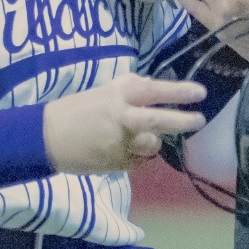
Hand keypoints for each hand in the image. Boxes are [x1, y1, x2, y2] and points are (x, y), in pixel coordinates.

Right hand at [42, 74, 206, 173]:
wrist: (47, 138)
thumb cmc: (75, 110)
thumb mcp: (102, 91)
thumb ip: (128, 87)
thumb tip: (152, 85)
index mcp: (117, 96)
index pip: (154, 91)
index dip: (179, 91)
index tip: (200, 92)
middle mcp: (121, 118)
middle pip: (159, 120)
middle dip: (183, 121)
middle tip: (199, 120)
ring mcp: (120, 143)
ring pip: (153, 145)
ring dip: (152, 142)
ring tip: (137, 138)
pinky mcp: (118, 163)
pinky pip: (140, 161)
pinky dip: (137, 156)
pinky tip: (121, 150)